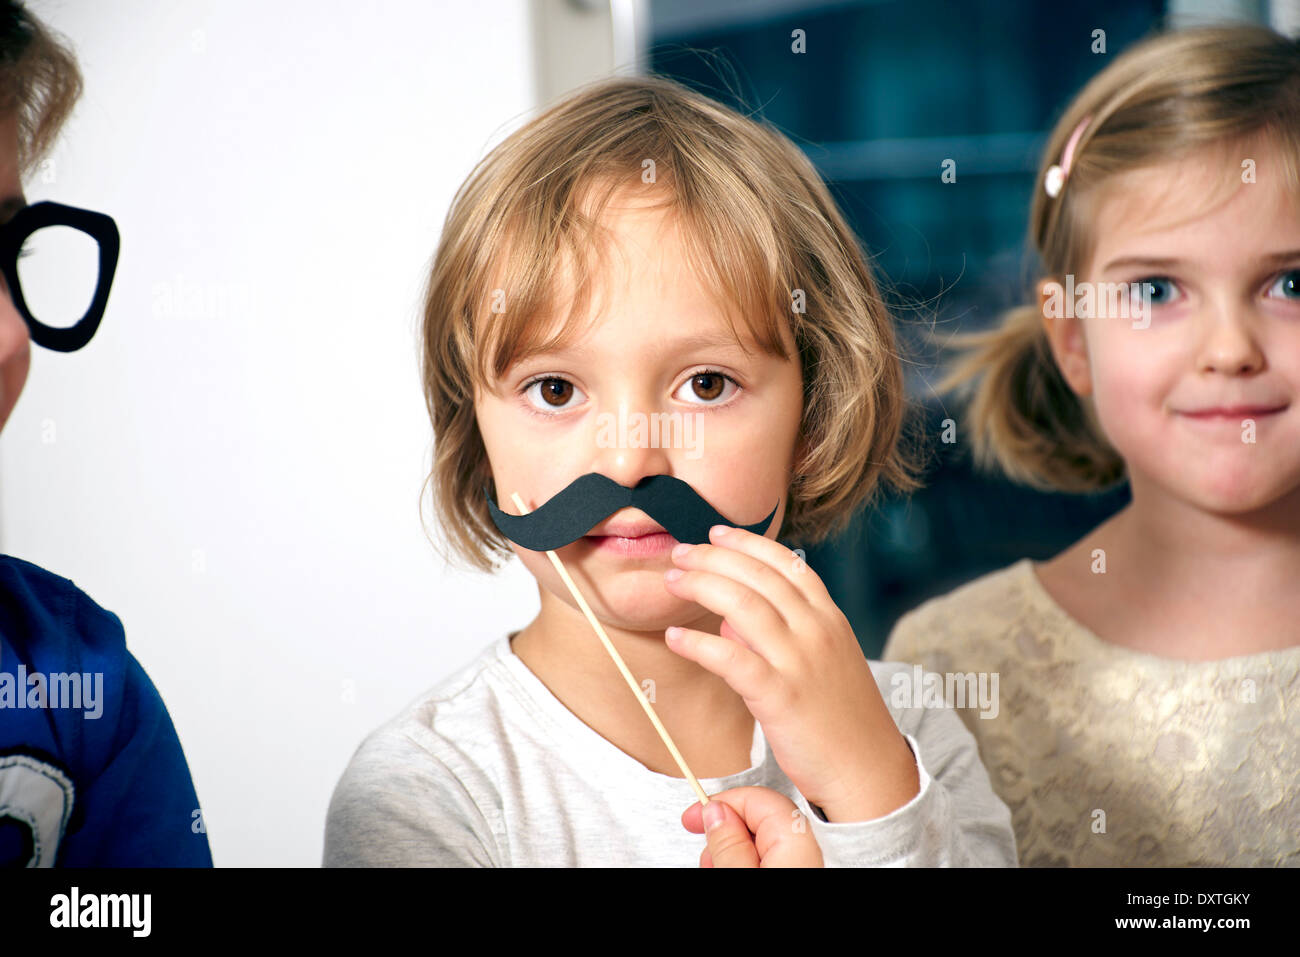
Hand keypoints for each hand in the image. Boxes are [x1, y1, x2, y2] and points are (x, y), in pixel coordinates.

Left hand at [663, 525, 918, 822]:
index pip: (786, 563)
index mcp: (830, 618)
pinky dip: (697, 643)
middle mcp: (817, 631)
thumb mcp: (825, 663)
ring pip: (742, 605)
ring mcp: (800, 661)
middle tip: (679, 552)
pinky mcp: (780, 695)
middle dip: (713, 557)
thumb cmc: (842, 719)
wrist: (869, 771)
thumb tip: (731, 625)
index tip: (716, 533)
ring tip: (672, 581)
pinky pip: (729, 658)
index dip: (748, 543)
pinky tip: (675, 637)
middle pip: (758, 576)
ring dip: (700, 585)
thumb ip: (783, 636)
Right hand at [681, 788, 822, 866]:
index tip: (692, 818)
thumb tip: (714, 812)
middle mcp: (810, 846)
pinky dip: (753, 861)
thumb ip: (729, 843)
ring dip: (736, 850)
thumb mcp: (739, 873)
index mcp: (797, 837)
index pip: (756, 798)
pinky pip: (778, 857)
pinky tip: (737, 869)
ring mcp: (810, 860)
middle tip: (706, 853)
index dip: (720, 804)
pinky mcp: (804, 868)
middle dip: (726, 831)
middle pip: (761, 819)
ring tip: (716, 867)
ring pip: (767, 841)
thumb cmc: (772, 917)